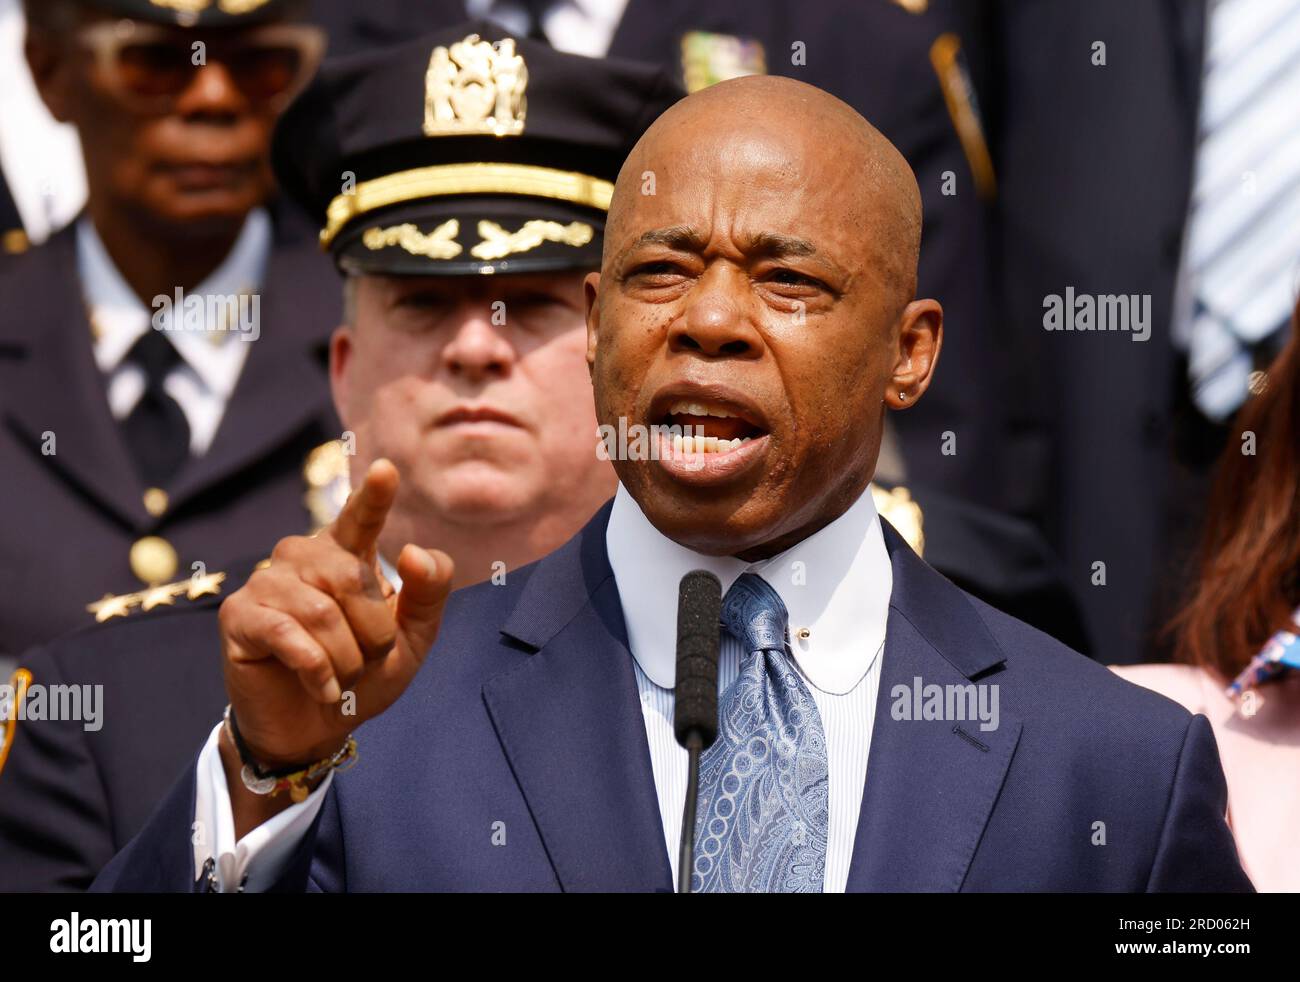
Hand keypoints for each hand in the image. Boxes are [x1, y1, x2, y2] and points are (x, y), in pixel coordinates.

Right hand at [218, 459, 453, 789]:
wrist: (315, 729)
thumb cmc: (363, 676)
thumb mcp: (412, 639)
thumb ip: (428, 593)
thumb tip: (414, 551)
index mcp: (346, 556)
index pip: (361, 518)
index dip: (374, 495)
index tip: (386, 469)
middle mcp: (302, 557)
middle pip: (352, 578)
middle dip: (374, 633)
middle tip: (366, 662)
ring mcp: (267, 582)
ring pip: (322, 611)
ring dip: (345, 658)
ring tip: (340, 677)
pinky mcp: (238, 615)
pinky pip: (288, 633)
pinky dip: (317, 669)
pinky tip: (321, 687)